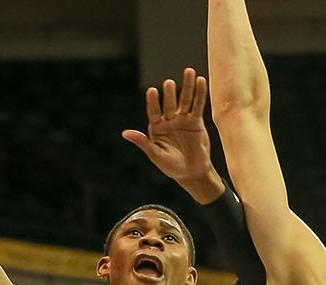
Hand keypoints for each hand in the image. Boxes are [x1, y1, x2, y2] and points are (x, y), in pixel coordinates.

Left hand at [122, 68, 222, 203]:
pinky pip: (198, 105)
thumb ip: (143, 142)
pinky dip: (200, 94)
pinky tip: (200, 80)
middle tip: (169, 83)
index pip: (153, 111)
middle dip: (170, 93)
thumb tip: (125, 133)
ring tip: (188, 71)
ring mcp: (183, 119)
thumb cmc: (171, 166)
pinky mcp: (196, 121)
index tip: (152, 90)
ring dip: (187, 86)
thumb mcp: (155, 155)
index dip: (153, 102)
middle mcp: (169, 120)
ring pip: (185, 100)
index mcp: (156, 127)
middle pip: (169, 103)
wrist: (192, 172)